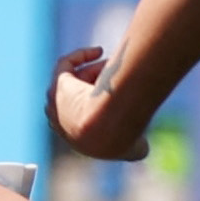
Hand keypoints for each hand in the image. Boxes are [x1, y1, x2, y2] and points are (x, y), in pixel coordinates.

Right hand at [48, 47, 147, 161]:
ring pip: (75, 81)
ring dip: (95, 72)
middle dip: (98, 87)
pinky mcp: (57, 83)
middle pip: (80, 98)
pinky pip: (64, 65)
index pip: (84, 120)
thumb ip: (138, 149)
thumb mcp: (136, 149)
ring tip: (113, 67)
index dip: (101, 107)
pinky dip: (80, 56)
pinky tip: (99, 51)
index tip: (121, 100)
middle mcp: (61, 121)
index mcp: (76, 139)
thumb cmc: (120, 136)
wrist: (106, 124)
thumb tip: (142, 146)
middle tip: (117, 80)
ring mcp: (57, 102)